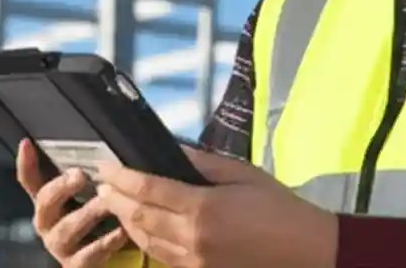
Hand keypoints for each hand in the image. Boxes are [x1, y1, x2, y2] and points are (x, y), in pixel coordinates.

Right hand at [15, 139, 129, 266]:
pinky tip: (122, 232)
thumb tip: (104, 153)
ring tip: (106, 204)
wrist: (109, 257)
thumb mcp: (94, 194)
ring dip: (86, 214)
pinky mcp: (74, 265)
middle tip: (80, 175)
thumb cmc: (100, 218)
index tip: (27, 144)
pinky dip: (105, 243)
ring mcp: (59, 246)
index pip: (30, 181)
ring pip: (65, 229)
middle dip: (61, 188)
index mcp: (49, 203)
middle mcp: (48, 223)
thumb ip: (93, 177)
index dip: (26, 164)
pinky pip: (87, 255)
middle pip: (44, 203)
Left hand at [95, 147, 336, 267]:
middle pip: (139, 216)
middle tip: (102, 183)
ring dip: (125, 220)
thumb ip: (202, 163)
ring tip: (115, 203)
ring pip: (145, 240)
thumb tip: (170, 149)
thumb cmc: (277, 206)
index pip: (148, 189)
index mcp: (203, 207)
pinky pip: (162, 257)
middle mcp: (192, 237)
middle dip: (116, 198)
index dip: (121, 176)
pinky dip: (145, 240)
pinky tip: (141, 228)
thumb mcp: (242, 174)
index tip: (105, 166)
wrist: (303, 249)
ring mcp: (194, 260)